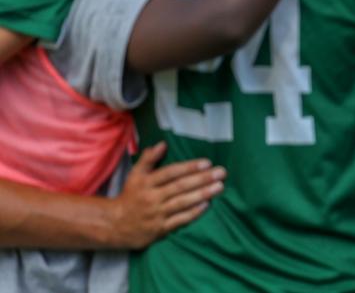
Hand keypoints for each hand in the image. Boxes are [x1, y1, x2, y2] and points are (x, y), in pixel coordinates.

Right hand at [110, 143, 225, 248]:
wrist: (114, 225)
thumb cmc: (130, 196)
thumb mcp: (135, 175)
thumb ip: (148, 159)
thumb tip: (162, 144)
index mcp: (145, 183)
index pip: (170, 172)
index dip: (189, 167)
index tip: (207, 163)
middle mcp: (151, 198)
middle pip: (179, 187)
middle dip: (202, 179)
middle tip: (221, 173)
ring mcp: (156, 214)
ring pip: (182, 203)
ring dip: (202, 194)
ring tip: (219, 187)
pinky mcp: (159, 229)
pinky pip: (179, 220)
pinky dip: (193, 213)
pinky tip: (207, 205)